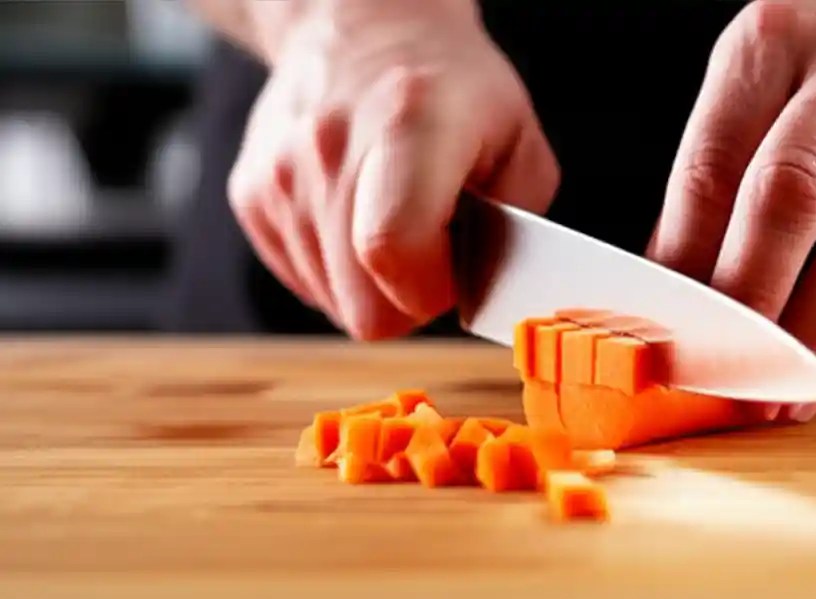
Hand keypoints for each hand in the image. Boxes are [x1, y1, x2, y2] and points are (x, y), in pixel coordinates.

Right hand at [228, 0, 557, 339]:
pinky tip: (356, 219)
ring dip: (372, 284)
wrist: (362, 28)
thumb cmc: (451, 89)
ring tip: (392, 221)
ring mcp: (280, 175)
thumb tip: (489, 293)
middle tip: (432, 251)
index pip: (393, 250)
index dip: (432, 289)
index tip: (454, 268)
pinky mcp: (249, 195)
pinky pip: (304, 281)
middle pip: (364, 308)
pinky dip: (337, 270)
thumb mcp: (519, 141)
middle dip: (408, 299)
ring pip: (333, 303)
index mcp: (408, 126)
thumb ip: (516, 228)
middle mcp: (330, 148)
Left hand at [648, 0, 815, 420]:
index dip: (684, 258)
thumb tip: (670, 286)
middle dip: (746, 303)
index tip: (661, 327)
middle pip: (793, 199)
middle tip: (712, 374)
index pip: (717, 164)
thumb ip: (712, 172)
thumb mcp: (753, 79)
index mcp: (777, 42)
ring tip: (769, 398)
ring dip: (810, 338)